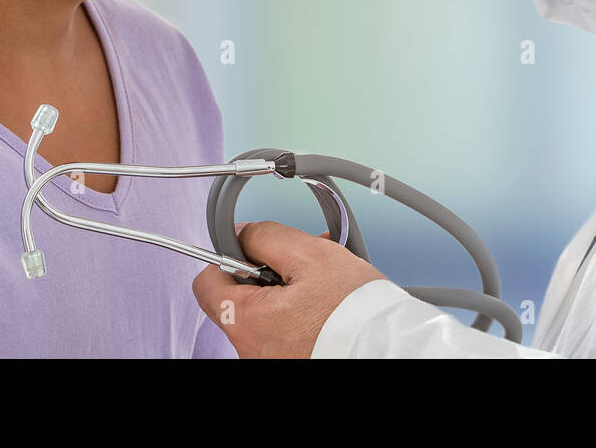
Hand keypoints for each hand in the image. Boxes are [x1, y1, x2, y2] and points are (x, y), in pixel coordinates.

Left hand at [192, 221, 386, 357]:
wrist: (389, 347)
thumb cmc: (355, 310)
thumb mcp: (310, 255)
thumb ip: (266, 237)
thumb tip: (240, 233)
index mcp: (246, 323)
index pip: (206, 281)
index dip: (228, 255)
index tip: (255, 249)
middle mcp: (250, 350)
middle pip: (239, 297)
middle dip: (268, 273)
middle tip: (303, 266)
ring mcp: (270, 360)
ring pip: (265, 312)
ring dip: (289, 291)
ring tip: (324, 284)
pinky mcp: (289, 362)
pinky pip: (283, 330)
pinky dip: (300, 312)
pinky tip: (326, 302)